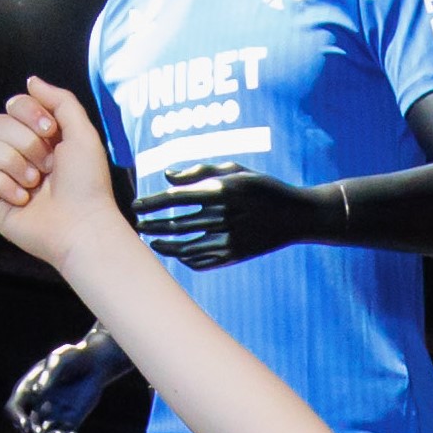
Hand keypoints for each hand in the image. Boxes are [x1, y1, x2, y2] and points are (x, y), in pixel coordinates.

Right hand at [0, 82, 117, 273]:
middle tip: (48, 167)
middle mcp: (18, 154)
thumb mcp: (82, 132)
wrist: (84, 225)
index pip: (13, 105)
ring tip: (35, 184)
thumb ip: (60, 100)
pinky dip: (2, 186)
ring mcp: (2, 177)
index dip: (29, 114)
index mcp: (37, 138)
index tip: (51, 132)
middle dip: (26, 144)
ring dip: (13, 164)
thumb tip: (31, 81)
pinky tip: (22, 200)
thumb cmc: (88, 185)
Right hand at [6, 335, 118, 432]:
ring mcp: (54, 415)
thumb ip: (49, 374)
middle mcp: (37, 405)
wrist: (94, 362)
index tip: (27, 423)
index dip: (16, 418)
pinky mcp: (71, 421)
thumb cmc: (72, 356)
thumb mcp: (59, 359)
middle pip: (27, 428)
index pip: (13, 409)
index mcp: (28, 389)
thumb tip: (38, 391)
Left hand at [133, 165, 338, 270]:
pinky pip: (203, 262)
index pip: (176, 198)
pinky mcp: (236, 256)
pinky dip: (186, 260)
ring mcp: (230, 239)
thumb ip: (199, 170)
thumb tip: (167, 178)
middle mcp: (223, 216)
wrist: (295, 216)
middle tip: (138, 225)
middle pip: (177, 224)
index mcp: (221, 190)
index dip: (152, 203)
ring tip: (152, 242)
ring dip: (165, 246)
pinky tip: (177, 254)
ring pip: (187, 247)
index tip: (136, 206)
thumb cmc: (261, 187)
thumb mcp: (235, 169)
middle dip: (153, 226)